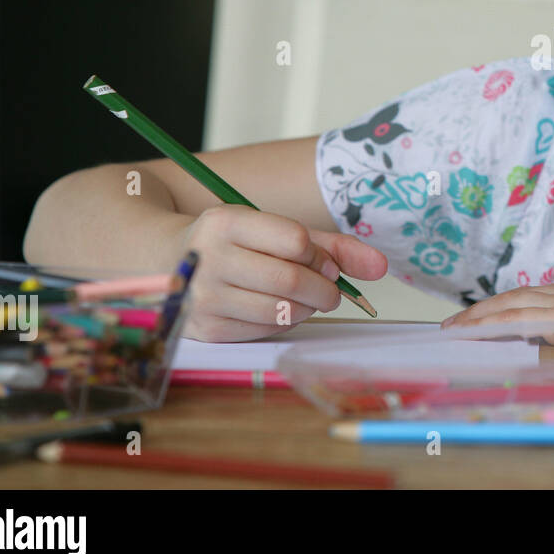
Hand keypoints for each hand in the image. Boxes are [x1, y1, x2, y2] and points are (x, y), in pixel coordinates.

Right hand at [173, 205, 388, 341]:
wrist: (171, 262)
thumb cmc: (239, 245)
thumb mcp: (277, 231)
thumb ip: (333, 245)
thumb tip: (381, 267)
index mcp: (226, 223)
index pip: (296, 240)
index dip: (320, 255)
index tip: (324, 262)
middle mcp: (210, 259)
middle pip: (291, 281)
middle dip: (325, 289)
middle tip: (330, 290)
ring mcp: (204, 297)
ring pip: (282, 310)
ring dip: (308, 307)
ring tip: (306, 298)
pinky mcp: (207, 329)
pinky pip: (266, 330)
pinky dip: (286, 321)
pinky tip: (280, 308)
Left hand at [438, 267, 553, 350]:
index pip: (544, 297)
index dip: (514, 304)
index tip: (493, 313)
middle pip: (521, 297)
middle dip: (487, 309)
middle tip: (457, 322)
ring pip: (513, 305)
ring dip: (481, 316)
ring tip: (454, 328)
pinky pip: (520, 318)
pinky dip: (493, 322)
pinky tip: (475, 331)